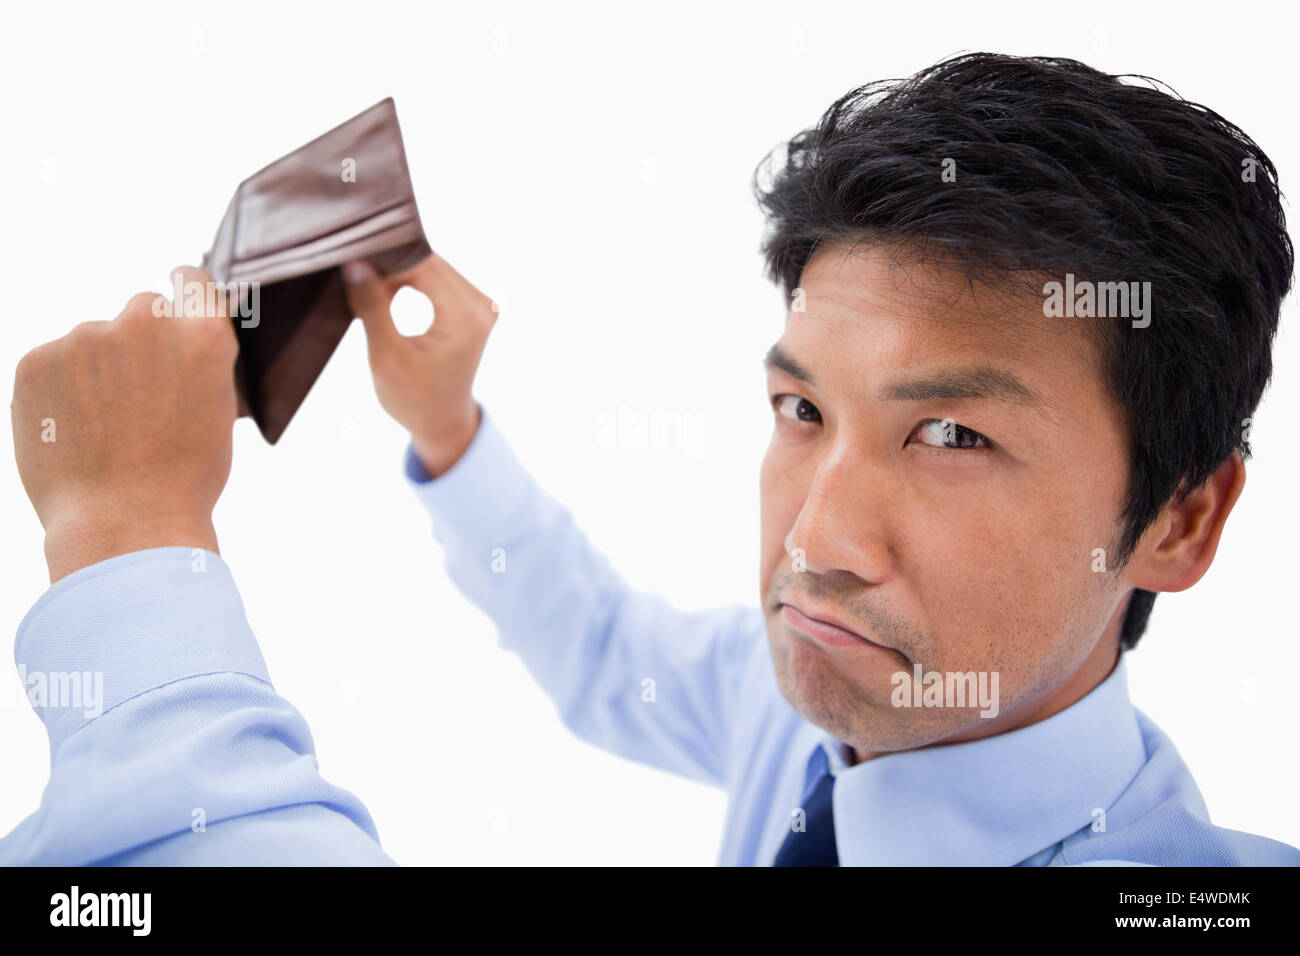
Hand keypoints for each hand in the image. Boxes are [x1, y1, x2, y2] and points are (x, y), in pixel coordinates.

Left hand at [11, 265, 239, 581]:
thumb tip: (173, 345)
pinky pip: (53, 364)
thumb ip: (196, 363)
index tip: (174, 301)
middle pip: (142, 311)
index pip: (191, 281)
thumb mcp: (215, 412)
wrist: (123, 524)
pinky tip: (76, 430)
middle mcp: (144, 322)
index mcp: (202, 335)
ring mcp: (86, 337)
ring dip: (97, 370)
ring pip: (93, 341)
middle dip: (141, 344)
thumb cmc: (182, 479)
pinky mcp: (37, 359)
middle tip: (140, 399)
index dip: (184, 290)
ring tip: (106, 429)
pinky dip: (61, 391)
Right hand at [341, 252, 497, 475]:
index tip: (352, 266)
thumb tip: (355, 263)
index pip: (421, 265)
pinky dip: (411, 281)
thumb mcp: (386, 357)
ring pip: (431, 265)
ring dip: (399, 273)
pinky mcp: (474, 305)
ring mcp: (482, 304)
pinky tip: (388, 295)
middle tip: (356, 278)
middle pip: (428, 261)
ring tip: (370, 292)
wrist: (442, 421)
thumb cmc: (413, 399)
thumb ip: (372, 307)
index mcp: (466, 320)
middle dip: (391, 266)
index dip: (384, 260)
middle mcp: (482, 306)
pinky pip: (438, 277)